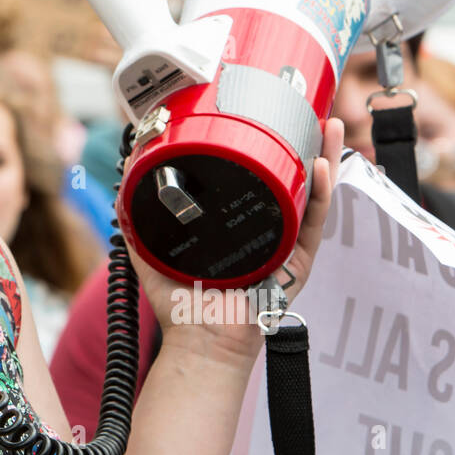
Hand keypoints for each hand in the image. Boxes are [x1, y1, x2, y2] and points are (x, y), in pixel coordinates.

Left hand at [134, 118, 345, 364]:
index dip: (272, 149)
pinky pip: (312, 227)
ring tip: (328, 128)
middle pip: (295, 181)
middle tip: (313, 112)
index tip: (272, 116)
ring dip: (325, 160)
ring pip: (312, 196)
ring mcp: (286, 249)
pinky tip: (321, 168)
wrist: (197, 342)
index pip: (261, 180)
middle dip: (308, 146)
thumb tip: (126, 177)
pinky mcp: (296, 267)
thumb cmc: (180, 304)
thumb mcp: (153, 248)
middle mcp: (268, 234)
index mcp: (240, 228)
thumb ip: (138, 216)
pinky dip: (320, 197)